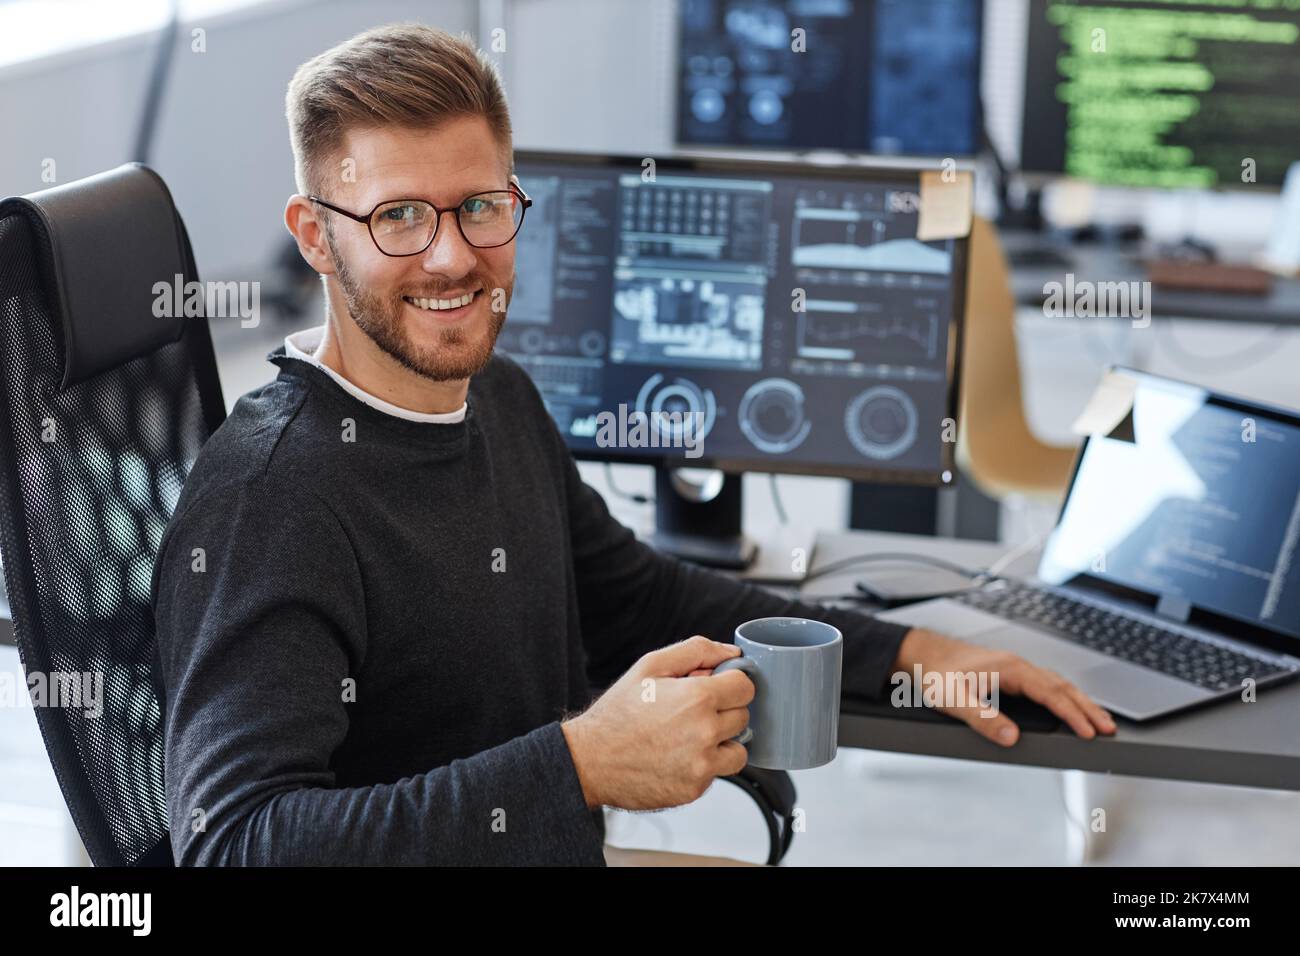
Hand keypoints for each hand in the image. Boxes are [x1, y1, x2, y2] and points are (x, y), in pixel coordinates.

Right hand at [561, 635, 754, 809]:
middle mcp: (705, 732)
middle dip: (723, 711)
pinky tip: (677, 757)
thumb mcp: (651, 665)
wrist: (590, 760)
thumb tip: (733, 653)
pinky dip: (704, 765)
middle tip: (690, 712)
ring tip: (689, 737)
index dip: (729, 684)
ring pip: (739, 750)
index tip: (713, 689)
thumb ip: (697, 651)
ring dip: (722, 743)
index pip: (746, 686)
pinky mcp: (695, 789)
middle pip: (743, 716)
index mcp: (698, 698)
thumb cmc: (618, 712)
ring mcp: (702, 765)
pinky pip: (718, 773)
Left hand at [892, 627, 1116, 746]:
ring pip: (1056, 684)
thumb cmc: (936, 673)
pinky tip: (1068, 705)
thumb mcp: (953, 700)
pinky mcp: (1011, 673)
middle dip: (1087, 707)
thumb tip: (1011, 737)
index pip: (1050, 693)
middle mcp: (1017, 665)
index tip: (1089, 731)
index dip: (1071, 713)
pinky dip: (1064, 696)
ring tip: (1098, 720)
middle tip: (1109, 728)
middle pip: (1061, 686)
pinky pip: (1046, 684)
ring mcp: (1015, 668)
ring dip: (1079, 701)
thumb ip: (983, 719)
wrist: (923, 654)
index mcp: (1009, 669)